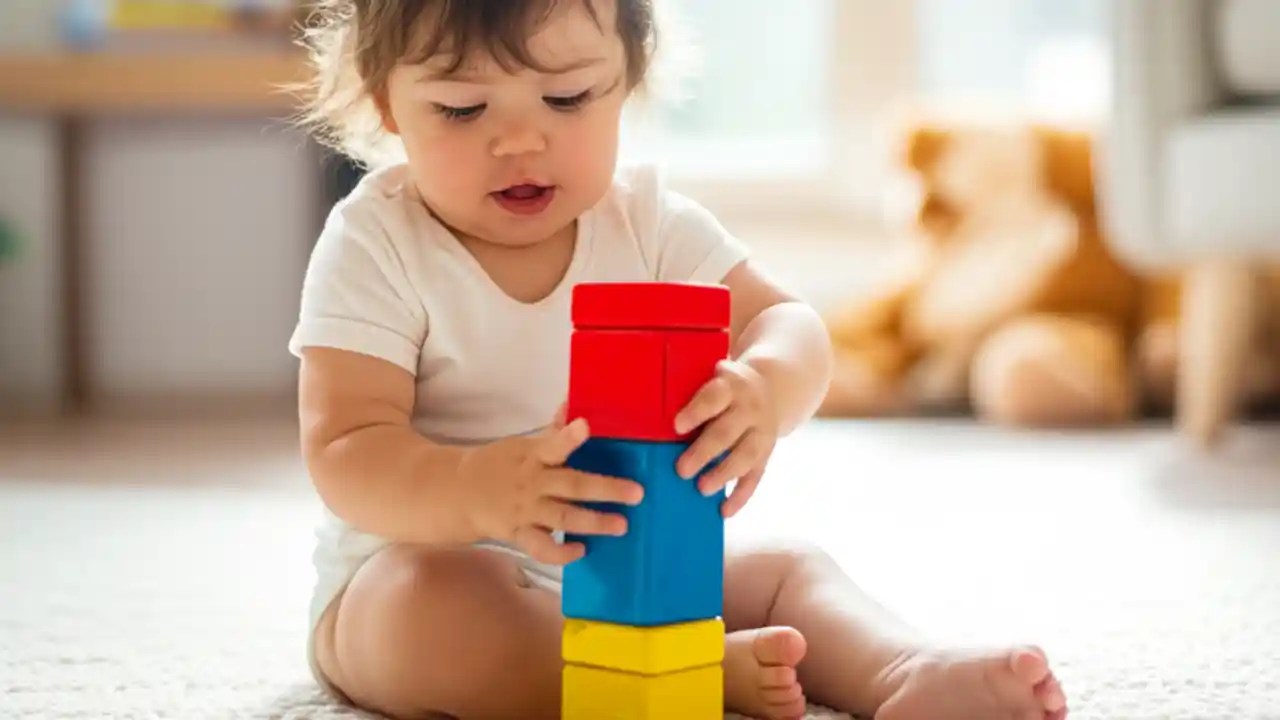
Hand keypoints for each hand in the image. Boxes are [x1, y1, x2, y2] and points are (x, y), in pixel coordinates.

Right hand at [461, 411, 644, 564]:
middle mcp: (532, 484)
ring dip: (594, 522)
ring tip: (621, 525)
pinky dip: (562, 552)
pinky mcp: (518, 534)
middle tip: (637, 493)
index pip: (552, 444)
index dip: (569, 437)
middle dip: (605, 489)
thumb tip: (572, 405)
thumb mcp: (521, 445)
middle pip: (571, 485)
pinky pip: (542, 548)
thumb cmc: (498, 464)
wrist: (458, 493)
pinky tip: (582, 550)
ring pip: (563, 518)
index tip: (585, 426)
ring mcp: (526, 511)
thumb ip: (552, 433)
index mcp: (532, 456)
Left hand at [673, 359, 777, 517]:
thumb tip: (643, 413)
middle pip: (727, 432)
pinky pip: (755, 477)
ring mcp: (761, 433)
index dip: (696, 412)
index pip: (714, 397)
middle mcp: (749, 409)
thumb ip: (687, 392)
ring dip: (723, 474)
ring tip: (701, 489)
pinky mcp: (767, 454)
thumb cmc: (724, 389)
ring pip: (746, 456)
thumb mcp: (711, 379)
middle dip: (704, 452)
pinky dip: (741, 496)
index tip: (676, 426)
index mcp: (730, 387)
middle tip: (681, 470)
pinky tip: (724, 511)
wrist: (771, 389)